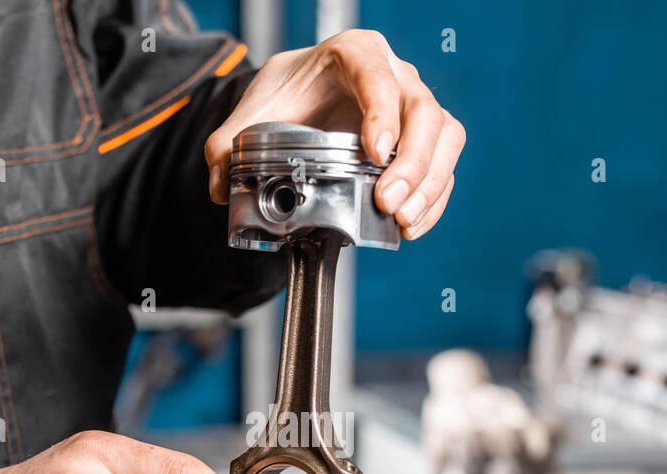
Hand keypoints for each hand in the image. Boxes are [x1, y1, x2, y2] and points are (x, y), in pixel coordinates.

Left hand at [205, 29, 464, 240]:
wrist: (305, 95)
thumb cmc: (289, 93)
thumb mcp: (254, 111)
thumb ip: (227, 144)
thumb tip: (220, 184)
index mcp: (354, 55)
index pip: (378, 77)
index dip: (383, 113)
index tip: (375, 152)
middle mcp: (395, 74)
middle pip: (424, 111)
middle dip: (412, 162)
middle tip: (387, 203)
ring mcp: (415, 106)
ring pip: (445, 136)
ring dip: (430, 183)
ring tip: (404, 221)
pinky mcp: (427, 138)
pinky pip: (445, 163)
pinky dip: (434, 197)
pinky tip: (412, 226)